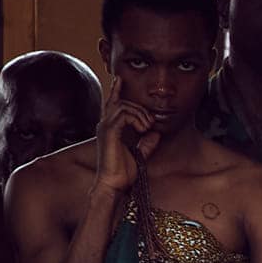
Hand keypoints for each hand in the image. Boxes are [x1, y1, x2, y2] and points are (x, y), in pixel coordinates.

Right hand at [93, 78, 157, 194]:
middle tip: (151, 123)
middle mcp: (105, 125)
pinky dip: (136, 119)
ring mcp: (105, 127)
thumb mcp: (140, 155)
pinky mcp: (108, 132)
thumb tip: (156, 132)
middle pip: (122, 102)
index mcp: (111, 128)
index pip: (113, 104)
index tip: (121, 78)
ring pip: (124, 106)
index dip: (116, 89)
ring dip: (141, 114)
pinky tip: (143, 129)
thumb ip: (147, 143)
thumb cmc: (124, 173)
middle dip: (140, 108)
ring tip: (148, 128)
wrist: (114, 184)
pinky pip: (123, 115)